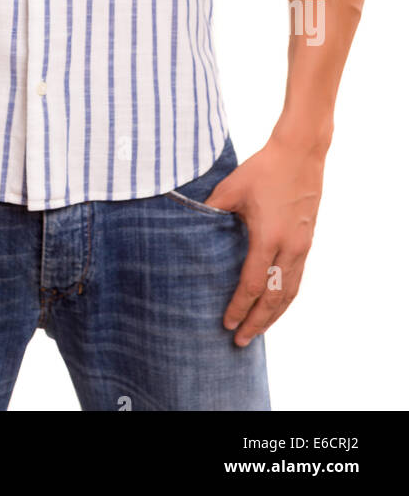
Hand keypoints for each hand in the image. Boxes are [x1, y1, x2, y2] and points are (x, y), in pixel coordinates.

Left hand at [203, 134, 325, 346]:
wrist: (300, 154)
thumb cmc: (263, 169)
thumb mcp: (231, 187)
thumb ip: (211, 210)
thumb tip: (188, 224)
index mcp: (267, 237)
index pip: (252, 285)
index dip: (239, 307)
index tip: (227, 324)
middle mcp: (289, 248)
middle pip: (274, 298)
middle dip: (257, 322)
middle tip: (241, 342)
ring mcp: (302, 246)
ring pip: (290, 293)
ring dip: (274, 316)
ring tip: (259, 331)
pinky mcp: (308, 241)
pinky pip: (298, 279)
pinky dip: (286, 298)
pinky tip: (277, 306)